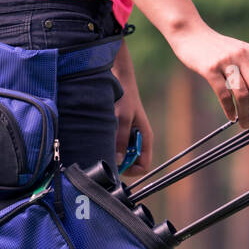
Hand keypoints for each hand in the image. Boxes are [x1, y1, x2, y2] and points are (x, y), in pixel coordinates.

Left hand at [111, 41, 152, 174]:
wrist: (119, 79)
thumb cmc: (125, 97)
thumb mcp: (122, 118)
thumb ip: (121, 139)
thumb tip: (117, 160)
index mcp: (145, 139)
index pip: (143, 166)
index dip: (131, 169)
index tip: (118, 164)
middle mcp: (138, 140)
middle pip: (131, 163)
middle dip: (119, 161)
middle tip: (107, 152)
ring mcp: (129, 137)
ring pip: (121, 155)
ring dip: (112, 151)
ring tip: (104, 139)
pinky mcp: (120, 132)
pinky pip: (115, 146)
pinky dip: (109, 143)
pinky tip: (103, 133)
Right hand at [166, 18, 248, 128]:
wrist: (191, 34)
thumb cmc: (217, 49)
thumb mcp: (239, 52)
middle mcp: (243, 55)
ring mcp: (226, 62)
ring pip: (242, 95)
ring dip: (245, 114)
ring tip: (244, 124)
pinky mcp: (210, 69)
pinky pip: (224, 95)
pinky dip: (229, 110)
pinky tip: (231, 117)